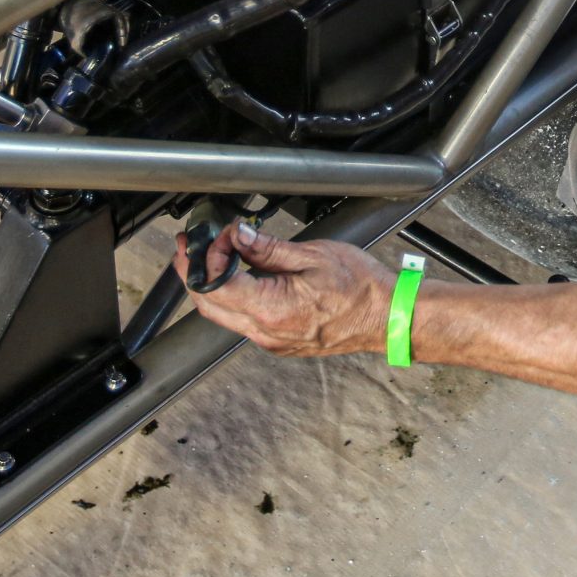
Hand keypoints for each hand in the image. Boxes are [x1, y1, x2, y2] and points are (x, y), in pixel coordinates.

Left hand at [173, 224, 392, 356]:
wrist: (386, 317)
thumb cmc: (360, 288)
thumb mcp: (313, 255)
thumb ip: (268, 248)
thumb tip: (237, 236)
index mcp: (272, 309)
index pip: (216, 285)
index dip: (206, 257)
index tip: (216, 234)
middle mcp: (265, 332)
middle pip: (209, 306)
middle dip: (193, 274)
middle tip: (190, 247)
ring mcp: (271, 341)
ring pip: (223, 315)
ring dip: (211, 286)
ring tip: (214, 256)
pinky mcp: (278, 342)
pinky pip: (242, 322)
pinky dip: (232, 298)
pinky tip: (240, 276)